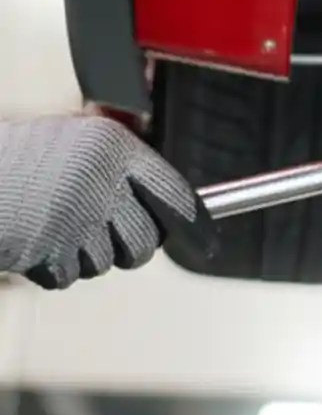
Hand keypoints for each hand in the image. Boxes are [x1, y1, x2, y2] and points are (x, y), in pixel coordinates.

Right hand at [0, 116, 217, 288]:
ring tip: (54, 226)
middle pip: (145, 240)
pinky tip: (33, 241)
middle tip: (100, 233)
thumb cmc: (14, 160)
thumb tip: (167, 202)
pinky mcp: (49, 248)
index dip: (197, 225)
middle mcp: (101, 180)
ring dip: (86, 255)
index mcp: (112, 146)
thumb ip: (118, 165)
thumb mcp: (74, 139)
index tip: (209, 244)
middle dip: (128, 246)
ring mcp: (76, 216)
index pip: (176, 193)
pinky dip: (53, 267)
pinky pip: (70, 275)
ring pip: (109, 261)